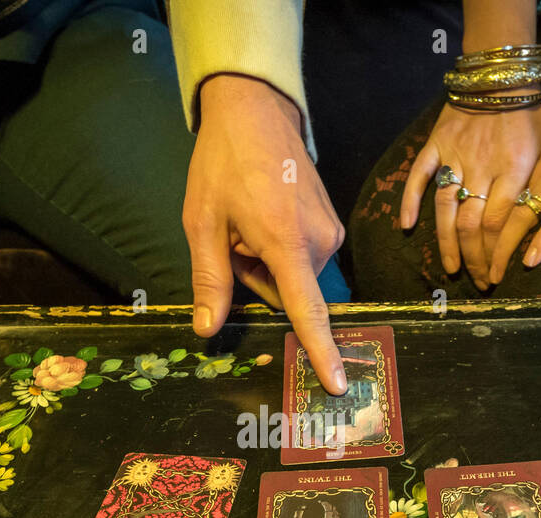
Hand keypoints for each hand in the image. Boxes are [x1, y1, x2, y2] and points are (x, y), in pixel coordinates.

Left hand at [184, 74, 346, 393]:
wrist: (255, 112)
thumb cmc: (223, 165)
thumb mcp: (202, 224)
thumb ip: (210, 281)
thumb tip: (207, 330)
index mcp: (286, 242)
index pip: (307, 310)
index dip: (321, 350)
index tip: (337, 382)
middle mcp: (319, 241)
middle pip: (286, 292)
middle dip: (255, 275)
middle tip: (234, 236)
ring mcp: (330, 231)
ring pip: (293, 275)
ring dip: (266, 260)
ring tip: (248, 221)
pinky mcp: (332, 225)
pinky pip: (302, 256)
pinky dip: (279, 247)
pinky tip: (265, 215)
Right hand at [402, 99, 540, 289]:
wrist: (501, 75)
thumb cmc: (529, 114)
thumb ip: (535, 184)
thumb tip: (532, 224)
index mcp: (514, 171)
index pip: (499, 224)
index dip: (495, 255)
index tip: (496, 275)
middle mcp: (482, 169)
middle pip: (472, 225)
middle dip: (475, 259)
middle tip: (478, 281)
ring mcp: (456, 158)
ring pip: (447, 210)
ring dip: (447, 243)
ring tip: (452, 268)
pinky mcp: (437, 146)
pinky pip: (420, 177)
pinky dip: (410, 202)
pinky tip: (405, 226)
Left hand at [490, 16, 540, 279]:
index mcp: (534, 171)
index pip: (499, 207)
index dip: (483, 235)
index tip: (476, 259)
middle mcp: (539, 177)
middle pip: (500, 217)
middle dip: (484, 251)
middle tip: (478, 279)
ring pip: (519, 220)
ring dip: (502, 252)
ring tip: (492, 277)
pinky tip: (530, 262)